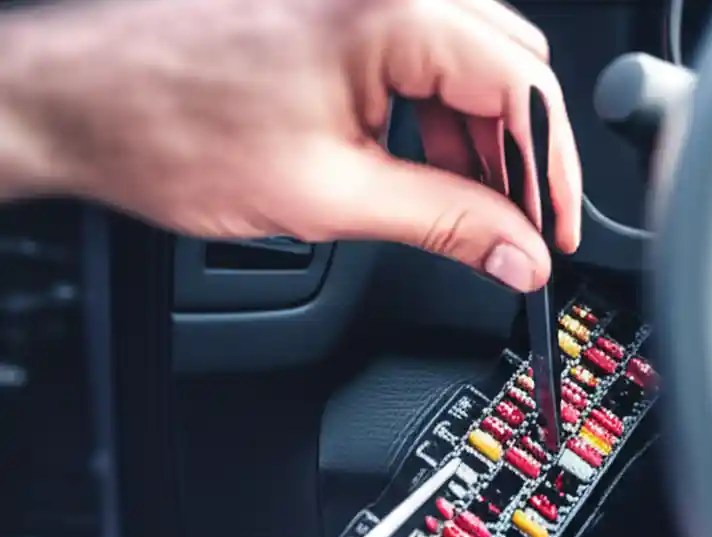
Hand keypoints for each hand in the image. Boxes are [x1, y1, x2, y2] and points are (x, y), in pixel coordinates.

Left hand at [0, 0, 580, 290]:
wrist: (76, 99)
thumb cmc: (167, 127)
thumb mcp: (332, 196)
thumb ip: (449, 225)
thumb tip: (519, 254)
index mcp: (392, 12)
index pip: (525, 89)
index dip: (551, 172)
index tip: (552, 231)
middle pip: (509, 70)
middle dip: (520, 158)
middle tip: (518, 230)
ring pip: (472, 64)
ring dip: (481, 140)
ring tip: (469, 209)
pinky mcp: (342, 7)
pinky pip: (425, 56)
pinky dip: (438, 116)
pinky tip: (428, 168)